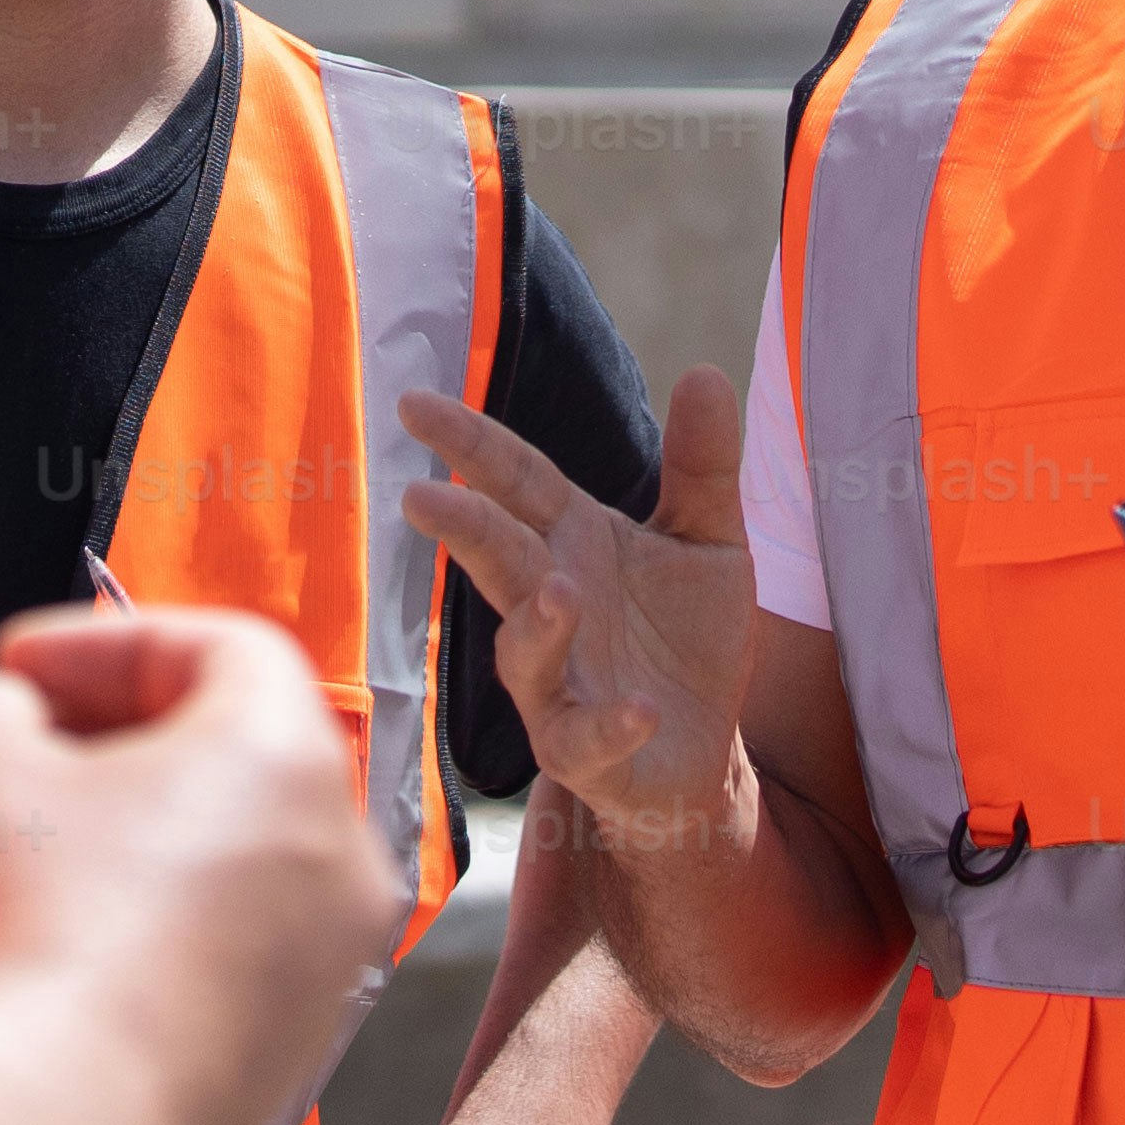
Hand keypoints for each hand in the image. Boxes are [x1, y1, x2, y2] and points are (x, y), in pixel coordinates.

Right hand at [0, 605, 389, 1124]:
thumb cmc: (23, 934)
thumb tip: (8, 728)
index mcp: (287, 757)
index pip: (221, 650)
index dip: (105, 644)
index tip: (18, 673)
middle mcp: (339, 862)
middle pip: (231, 760)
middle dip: (114, 747)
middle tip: (16, 762)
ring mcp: (324, 975)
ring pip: (226, 869)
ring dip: (129, 852)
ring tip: (18, 872)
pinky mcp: (283, 1065)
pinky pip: (219, 966)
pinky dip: (147, 945)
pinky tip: (51, 969)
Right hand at [400, 372, 757, 856]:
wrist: (699, 751)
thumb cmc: (685, 638)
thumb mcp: (711, 540)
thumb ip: (703, 466)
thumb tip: (705, 372)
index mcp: (573, 542)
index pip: (514, 481)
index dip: (467, 444)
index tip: (413, 405)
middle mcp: (550, 606)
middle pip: (501, 557)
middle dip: (465, 528)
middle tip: (424, 497)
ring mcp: (559, 684)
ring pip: (527, 653)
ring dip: (538, 624)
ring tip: (559, 590)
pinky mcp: (587, 752)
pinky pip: (585, 740)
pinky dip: (609, 725)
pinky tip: (638, 710)